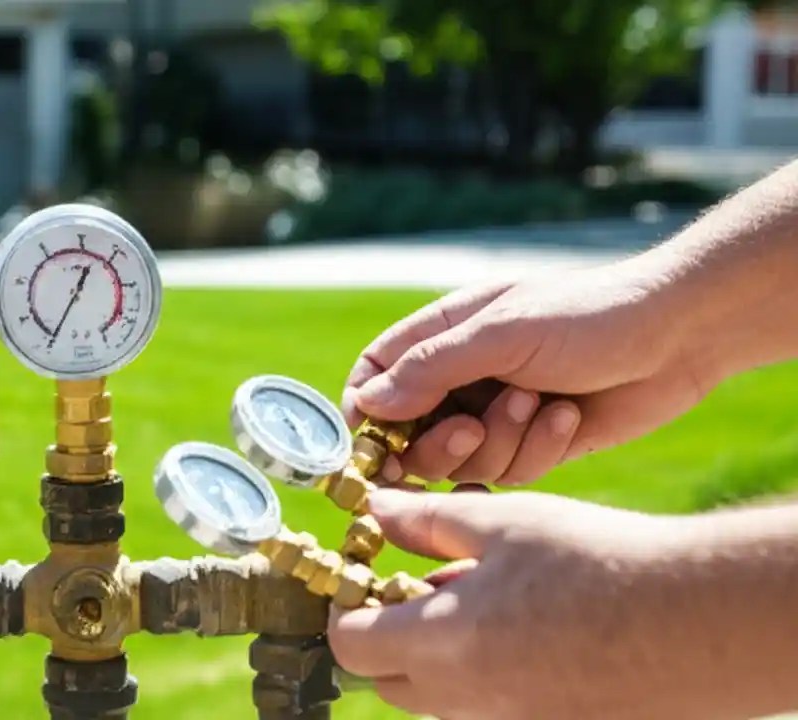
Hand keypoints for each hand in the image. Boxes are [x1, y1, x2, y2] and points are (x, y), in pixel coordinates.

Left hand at [328, 490, 759, 719]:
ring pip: (439, 697)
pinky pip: (489, 707)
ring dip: (436, 654)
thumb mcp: (504, 524)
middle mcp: (465, 699)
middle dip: (386, 635)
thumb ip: (426, 522)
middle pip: (388, 681)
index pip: (353, 644)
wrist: (697, 619)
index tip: (366, 576)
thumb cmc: (597, 561)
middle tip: (418, 585)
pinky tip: (522, 627)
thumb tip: (376, 510)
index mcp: (441, 644)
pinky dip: (484, 673)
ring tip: (479, 597)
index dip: (350, 607)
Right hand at [342, 260, 714, 485]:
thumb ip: (430, 369)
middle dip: (438, 442)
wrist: (679, 335)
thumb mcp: (500, 334)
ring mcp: (499, 412)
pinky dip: (535, 449)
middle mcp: (464, 375)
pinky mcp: (537, 445)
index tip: (372, 441)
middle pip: (411, 433)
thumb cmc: (587, 316)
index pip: (376, 372)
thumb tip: (367, 404)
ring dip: (498, 441)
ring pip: (462, 460)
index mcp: (445, 333)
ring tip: (536, 404)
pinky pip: (510, 471)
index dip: (366, 409)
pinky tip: (566, 417)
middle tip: (471, 430)